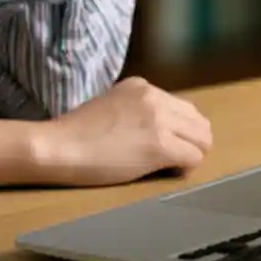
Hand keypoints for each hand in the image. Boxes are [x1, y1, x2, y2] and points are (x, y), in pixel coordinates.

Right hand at [38, 78, 213, 186]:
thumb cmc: (74, 135)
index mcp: (141, 87)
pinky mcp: (160, 144)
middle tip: (173, 160)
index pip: (181, 108)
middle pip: (198, 121)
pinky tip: (166, 174)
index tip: (163, 146)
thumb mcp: (109, 107)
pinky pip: (194, 158)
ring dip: (192, 155)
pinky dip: (186, 169)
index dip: (177, 131)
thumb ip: (134, 112)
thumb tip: (153, 131)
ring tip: (169, 167)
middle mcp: (154, 97)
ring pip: (203, 139)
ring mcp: (159, 119)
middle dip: (191, 142)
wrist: (58, 146)